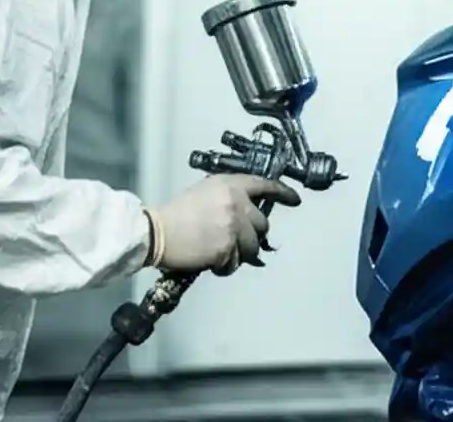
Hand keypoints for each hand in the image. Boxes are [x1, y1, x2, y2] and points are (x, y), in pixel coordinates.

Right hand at [146, 174, 301, 275]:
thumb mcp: (204, 192)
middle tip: (233, 240)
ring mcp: (233, 227)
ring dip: (239, 253)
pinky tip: (209, 260)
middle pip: (262, 224)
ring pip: (253, 247)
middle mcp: (236, 203)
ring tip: (219, 251)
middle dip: (251, 235)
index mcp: (230, 185)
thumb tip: (245, 212)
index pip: (264, 185)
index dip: (283, 193)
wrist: (157, 232)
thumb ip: (229, 198)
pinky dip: (225, 266)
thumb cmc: (175, 213)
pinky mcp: (226, 249)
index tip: (295, 199)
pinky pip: (235, 263)